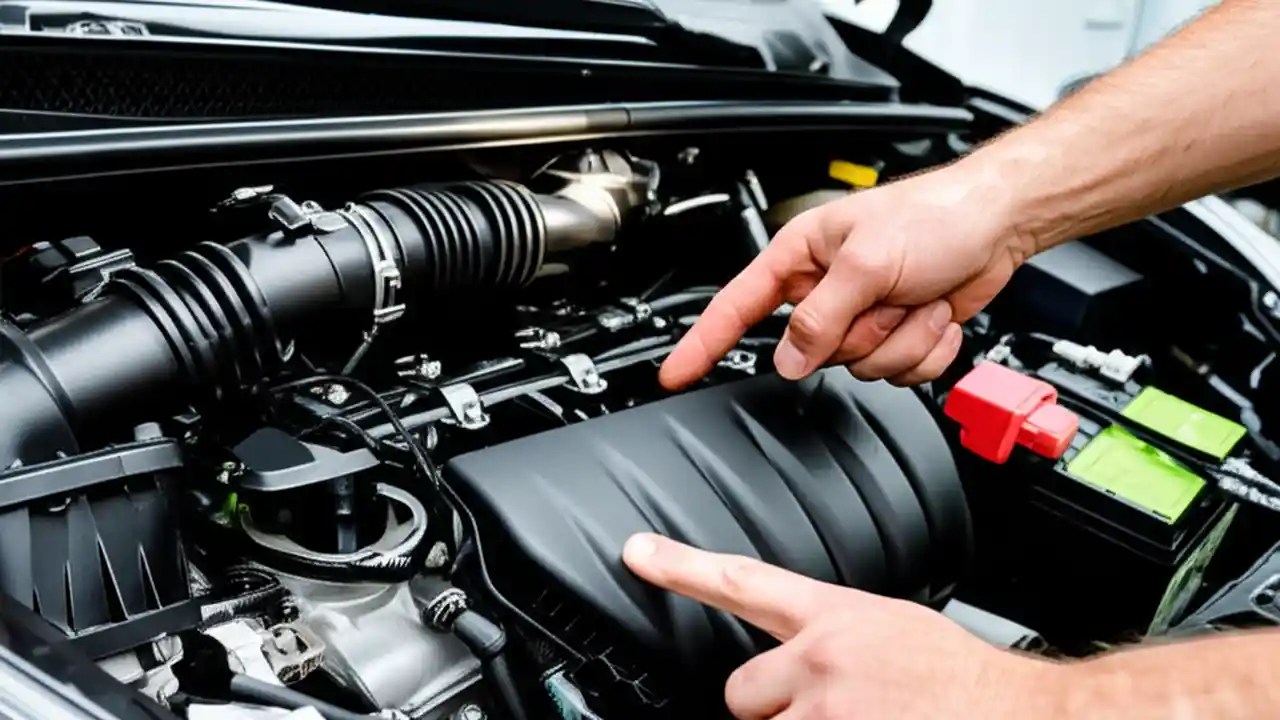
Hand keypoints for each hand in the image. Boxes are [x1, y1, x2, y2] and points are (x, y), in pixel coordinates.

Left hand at [622, 533, 1062, 719]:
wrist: (1018, 715)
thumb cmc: (959, 682)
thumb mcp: (891, 630)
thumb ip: (831, 637)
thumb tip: (798, 656)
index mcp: (835, 617)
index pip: (742, 580)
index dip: (681, 565)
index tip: (636, 552)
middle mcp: (820, 661)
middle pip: (741, 692)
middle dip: (772, 708)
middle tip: (824, 711)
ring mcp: (824, 712)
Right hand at [659, 161, 1035, 388]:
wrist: (997, 223)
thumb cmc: (934, 215)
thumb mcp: (867, 263)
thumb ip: (820, 316)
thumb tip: (787, 358)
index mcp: (801, 258)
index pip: (736, 307)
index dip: (703, 343)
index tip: (674, 374)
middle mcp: (826, 291)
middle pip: (814, 352)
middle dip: (862, 332)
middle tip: (888, 296)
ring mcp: (864, 317)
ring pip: (861, 368)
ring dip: (902, 339)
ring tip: (919, 299)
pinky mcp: (898, 336)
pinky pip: (899, 374)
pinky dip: (927, 350)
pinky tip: (937, 315)